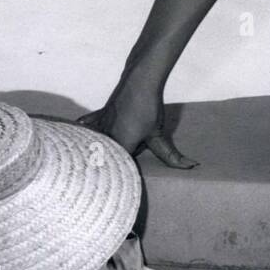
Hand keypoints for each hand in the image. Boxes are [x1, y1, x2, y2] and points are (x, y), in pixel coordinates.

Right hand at [77, 83, 199, 169]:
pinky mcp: (99, 115)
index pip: (117, 167)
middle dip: (106, 166)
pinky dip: (83, 130)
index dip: (120, 177)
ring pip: (92, 144)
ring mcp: (99, 125)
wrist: (140, 81)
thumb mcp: (159, 136)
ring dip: (94, 151)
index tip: (118, 188)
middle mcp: (105, 137)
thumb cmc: (149, 109)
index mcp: (120, 145)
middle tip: (103, 179)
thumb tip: (191, 166)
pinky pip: (86, 125)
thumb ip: (171, 155)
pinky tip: (78, 132)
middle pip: (103, 157)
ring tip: (92, 161)